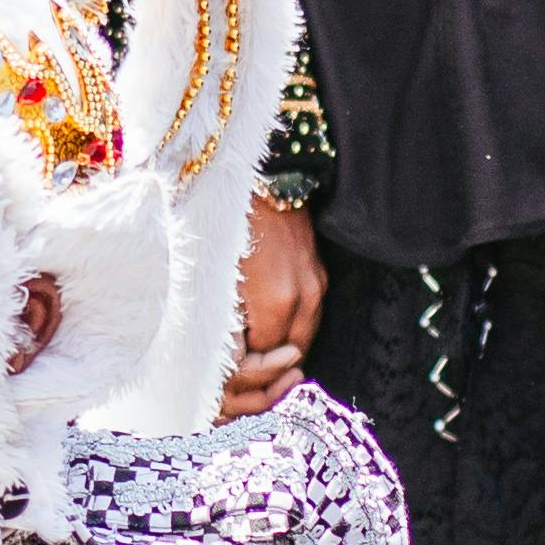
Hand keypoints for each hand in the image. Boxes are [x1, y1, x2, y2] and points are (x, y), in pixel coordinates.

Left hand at [223, 196, 322, 414]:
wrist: (267, 182)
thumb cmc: (232, 227)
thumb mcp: (222, 278)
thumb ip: (230, 319)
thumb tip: (229, 349)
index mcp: (276, 302)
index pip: (264, 356)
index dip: (246, 363)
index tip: (229, 360)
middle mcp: (304, 298)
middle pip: (290, 352)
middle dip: (269, 361)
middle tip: (245, 361)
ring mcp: (317, 287)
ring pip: (305, 336)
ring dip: (284, 346)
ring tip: (259, 346)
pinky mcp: (321, 275)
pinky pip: (311, 315)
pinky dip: (295, 326)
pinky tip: (275, 324)